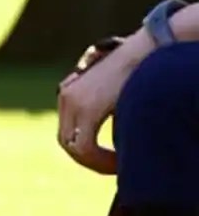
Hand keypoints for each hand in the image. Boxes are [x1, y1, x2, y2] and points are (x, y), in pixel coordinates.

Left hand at [57, 46, 134, 174]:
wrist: (149, 48)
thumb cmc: (140, 69)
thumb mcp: (115, 93)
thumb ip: (105, 110)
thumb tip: (114, 139)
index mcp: (70, 90)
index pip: (67, 131)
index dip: (83, 150)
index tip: (106, 158)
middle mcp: (66, 95)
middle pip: (66, 141)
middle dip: (87, 159)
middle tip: (111, 167)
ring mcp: (74, 101)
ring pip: (74, 147)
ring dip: (94, 162)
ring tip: (118, 167)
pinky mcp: (87, 108)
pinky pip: (85, 146)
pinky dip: (99, 160)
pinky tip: (119, 163)